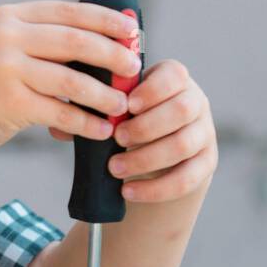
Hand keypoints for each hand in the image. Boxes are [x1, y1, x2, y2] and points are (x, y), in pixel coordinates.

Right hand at [0, 1, 141, 155]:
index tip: (133, 30)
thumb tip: (100, 46)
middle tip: (134, 68)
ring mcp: (6, 69)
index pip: (69, 12)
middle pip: (76, 41)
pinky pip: (59, 112)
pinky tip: (101, 131)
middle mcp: (7, 37)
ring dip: (104, 95)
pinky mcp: (8, 102)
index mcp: (10, 18)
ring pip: (72, 80)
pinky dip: (85, 123)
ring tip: (122, 105)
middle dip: (113, 54)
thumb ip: (39, 42)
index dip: (106, 20)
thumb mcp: (1, 48)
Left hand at [91, 59, 216, 201]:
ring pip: (183, 145)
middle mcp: (195, 101)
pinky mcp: (207, 163)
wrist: (154, 155)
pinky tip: (129, 192)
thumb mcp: (113, 108)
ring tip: (114, 168)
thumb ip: (89, 109)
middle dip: (146, 126)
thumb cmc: (127, 120)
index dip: (153, 89)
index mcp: (172, 79)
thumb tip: (59, 127)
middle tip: (116, 139)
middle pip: (182, 110)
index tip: (129, 105)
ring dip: (145, 159)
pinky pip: (188, 178)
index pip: (174, 75)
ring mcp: (204, 133)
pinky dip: (156, 189)